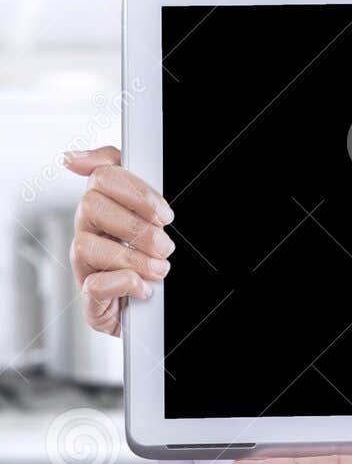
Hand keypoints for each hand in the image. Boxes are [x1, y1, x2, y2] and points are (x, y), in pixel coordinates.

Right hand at [65, 146, 174, 336]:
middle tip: (164, 243)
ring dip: (133, 258)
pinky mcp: (89, 298)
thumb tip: (75, 158)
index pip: (102, 175)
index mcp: (104, 204)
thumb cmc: (150, 256)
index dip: (135, 191)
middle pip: (90, 205)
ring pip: (87, 246)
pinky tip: (143, 287)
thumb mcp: (150, 214)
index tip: (163, 213)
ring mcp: (83, 265)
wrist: (154, 305)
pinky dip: (125, 284)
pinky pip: (94, 286)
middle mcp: (87, 230)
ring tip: (160, 268)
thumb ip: (128, 180)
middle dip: (135, 226)